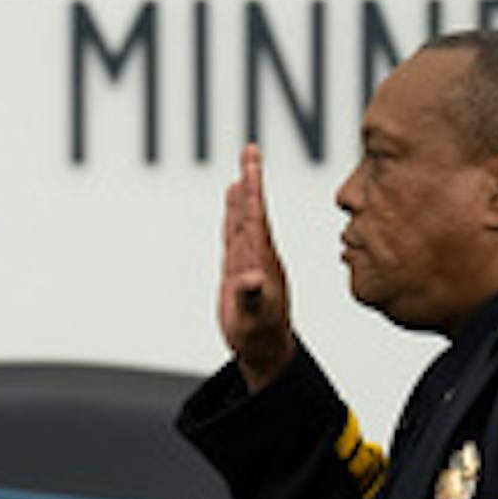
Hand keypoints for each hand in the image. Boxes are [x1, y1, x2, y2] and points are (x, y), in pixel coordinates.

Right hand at [218, 142, 296, 390]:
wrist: (264, 348)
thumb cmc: (258, 334)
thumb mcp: (253, 316)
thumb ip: (250, 295)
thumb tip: (251, 278)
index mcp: (260, 258)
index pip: (255, 214)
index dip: (253, 187)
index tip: (252, 162)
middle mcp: (257, 253)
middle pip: (252, 208)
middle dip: (250, 179)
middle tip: (250, 150)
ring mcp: (249, 258)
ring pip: (244, 217)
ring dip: (243, 193)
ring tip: (243, 169)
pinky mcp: (240, 266)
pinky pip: (235, 231)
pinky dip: (233, 212)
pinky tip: (233, 200)